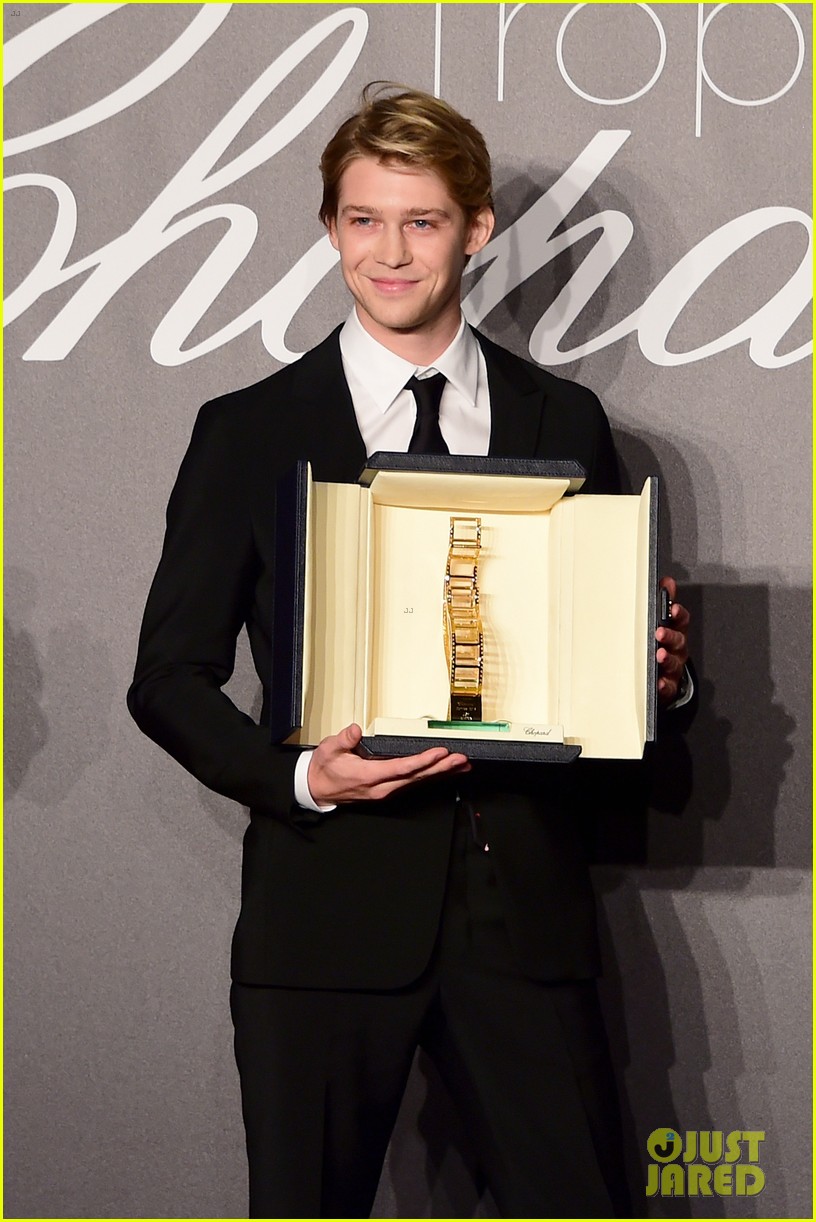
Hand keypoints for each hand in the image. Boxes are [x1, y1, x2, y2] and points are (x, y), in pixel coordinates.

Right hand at [307, 723, 470, 804]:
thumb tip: (355, 730)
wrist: (319, 788)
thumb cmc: (326, 770)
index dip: (423, 761)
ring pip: (419, 782)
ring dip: (441, 773)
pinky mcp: (390, 789)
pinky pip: (414, 783)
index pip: (401, 768)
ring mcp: (387, 790)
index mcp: (369, 777)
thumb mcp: (328, 750)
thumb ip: (343, 740)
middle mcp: (382, 787)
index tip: (439, 753)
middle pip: (417, 777)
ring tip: (461, 765)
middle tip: (461, 759)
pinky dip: (432, 776)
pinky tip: (445, 772)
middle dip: (441, 768)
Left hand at [656, 576, 689, 705]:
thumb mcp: (663, 623)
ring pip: (674, 663)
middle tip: (659, 632)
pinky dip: (663, 684)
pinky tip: (658, 682)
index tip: (672, 608)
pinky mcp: (667, 686)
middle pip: (678, 641)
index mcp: (675, 632)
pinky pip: (667, 686)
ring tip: (659, 655)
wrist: (663, 676)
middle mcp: (677, 650)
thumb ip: (664, 601)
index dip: (678, 614)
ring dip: (667, 658)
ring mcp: (674, 668)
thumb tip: (666, 581)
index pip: (680, 620)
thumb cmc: (663, 645)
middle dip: (670, 636)